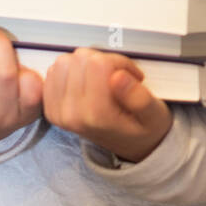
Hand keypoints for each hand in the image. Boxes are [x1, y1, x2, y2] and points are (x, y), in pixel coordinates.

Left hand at [43, 47, 173, 163]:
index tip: (132, 76)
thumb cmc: (142, 128)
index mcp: (96, 116)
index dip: (120, 62)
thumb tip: (118, 76)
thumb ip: (140, 98)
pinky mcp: (50, 108)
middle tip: (120, 77)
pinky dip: (72, 70)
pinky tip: (87, 81)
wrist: (128, 146)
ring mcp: (57, 112)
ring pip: (64, 62)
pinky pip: (53, 72)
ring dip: (86, 64)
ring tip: (104, 78)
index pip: (99, 63)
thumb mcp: (155, 115)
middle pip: (80, 59)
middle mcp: (71, 115)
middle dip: (104, 61)